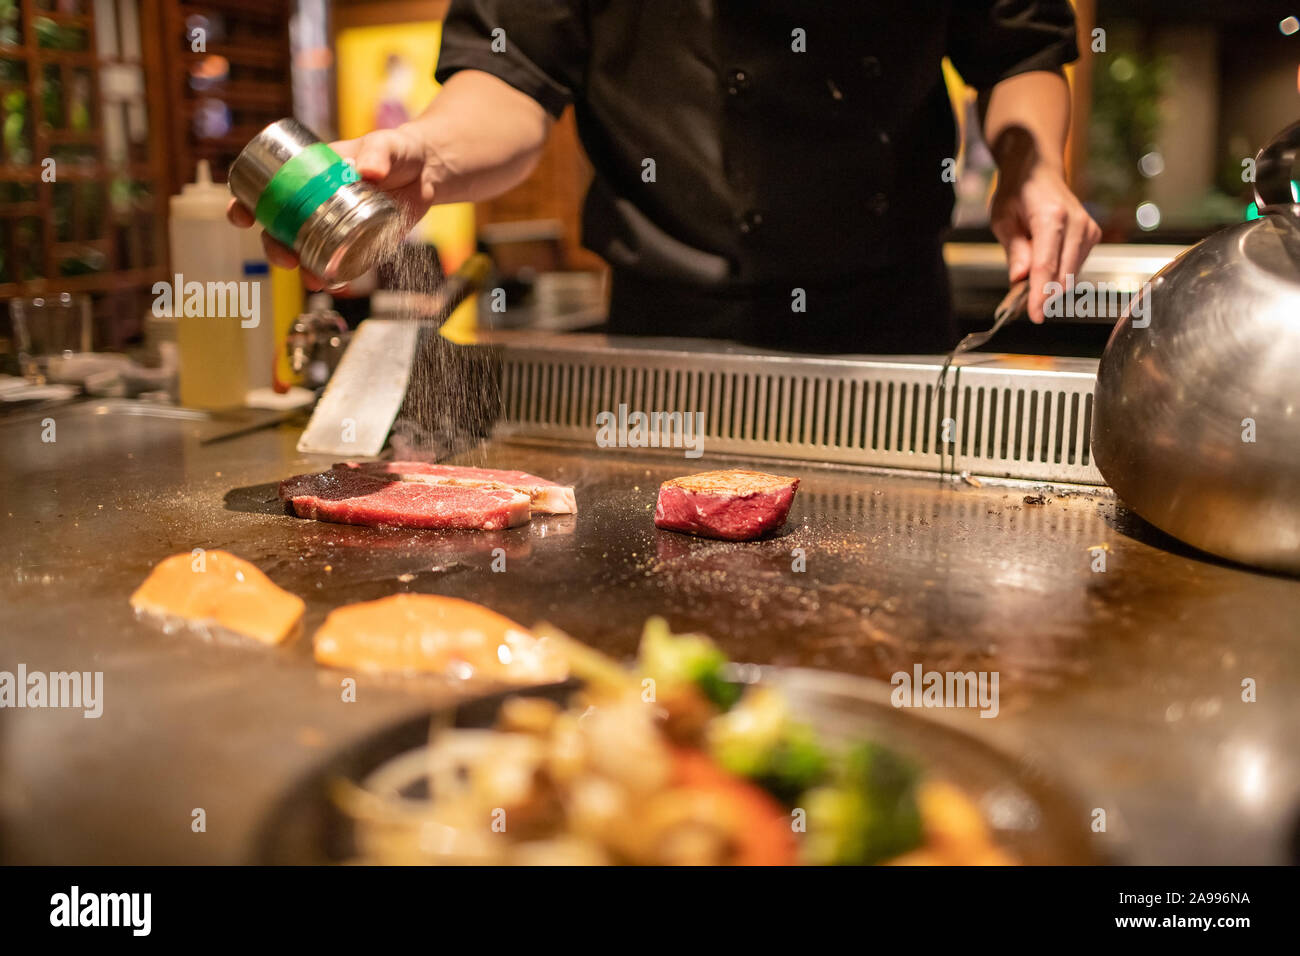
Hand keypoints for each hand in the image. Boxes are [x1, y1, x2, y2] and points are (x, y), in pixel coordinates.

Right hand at [226, 124, 434, 289]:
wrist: (428, 172)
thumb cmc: (398, 151)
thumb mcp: (386, 145)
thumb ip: (378, 154)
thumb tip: (369, 172)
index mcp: (308, 176)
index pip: (267, 190)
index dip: (247, 204)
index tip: (241, 215)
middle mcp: (316, 204)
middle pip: (281, 229)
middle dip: (274, 247)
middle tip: (285, 258)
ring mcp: (337, 226)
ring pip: (307, 250)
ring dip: (303, 268)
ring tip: (313, 279)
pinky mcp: (360, 243)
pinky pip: (341, 263)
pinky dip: (334, 277)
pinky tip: (334, 285)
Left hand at [989, 161, 1100, 323]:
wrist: (1038, 171)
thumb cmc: (1017, 193)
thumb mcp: (1003, 219)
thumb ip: (1014, 250)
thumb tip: (1019, 279)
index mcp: (1052, 217)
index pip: (1047, 265)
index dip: (1041, 294)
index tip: (1035, 315)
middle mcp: (1077, 223)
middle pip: (1064, 274)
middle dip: (1044, 294)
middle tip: (1021, 303)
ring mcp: (1088, 230)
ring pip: (1071, 274)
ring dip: (1050, 285)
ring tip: (1028, 275)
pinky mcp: (1092, 236)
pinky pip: (1075, 267)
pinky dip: (1058, 275)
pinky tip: (1043, 266)